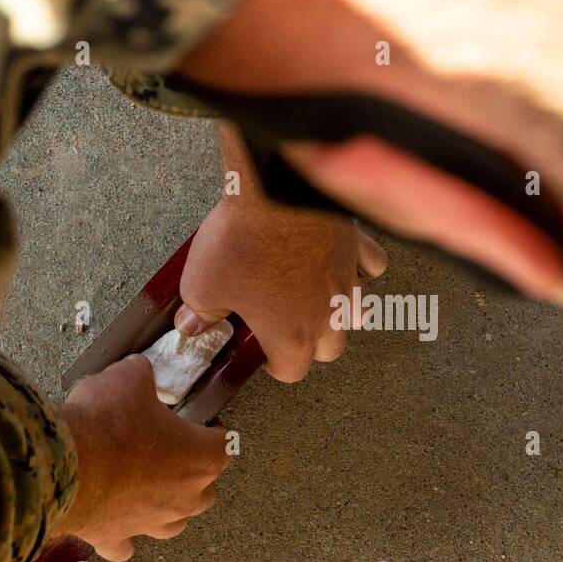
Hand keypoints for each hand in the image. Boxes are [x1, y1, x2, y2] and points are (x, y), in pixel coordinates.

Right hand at [59, 354, 230, 560]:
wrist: (61, 464)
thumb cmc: (104, 424)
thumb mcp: (128, 377)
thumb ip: (141, 374)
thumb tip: (138, 371)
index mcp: (198, 457)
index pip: (224, 445)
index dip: (215, 431)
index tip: (205, 423)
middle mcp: (182, 496)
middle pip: (205, 490)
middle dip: (194, 472)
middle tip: (174, 452)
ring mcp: (149, 522)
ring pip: (174, 523)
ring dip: (167, 507)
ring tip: (152, 491)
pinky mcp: (113, 537)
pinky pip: (124, 545)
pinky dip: (122, 537)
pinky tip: (115, 527)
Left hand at [174, 123, 387, 382]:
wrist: (275, 189)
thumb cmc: (244, 239)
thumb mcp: (202, 283)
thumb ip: (199, 312)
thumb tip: (192, 322)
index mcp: (291, 335)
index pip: (292, 371)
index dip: (274, 365)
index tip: (263, 352)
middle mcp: (327, 315)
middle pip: (330, 348)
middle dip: (309, 344)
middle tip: (284, 326)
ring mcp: (347, 282)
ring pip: (355, 314)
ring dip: (337, 313)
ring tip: (315, 301)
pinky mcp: (356, 248)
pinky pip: (370, 266)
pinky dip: (359, 267)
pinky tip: (342, 262)